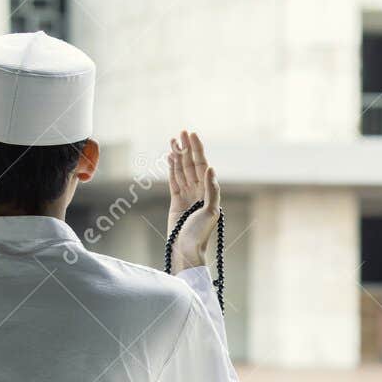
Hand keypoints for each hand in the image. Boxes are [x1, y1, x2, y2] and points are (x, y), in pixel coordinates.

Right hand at [166, 130, 219, 272]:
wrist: (186, 249)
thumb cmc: (200, 233)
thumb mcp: (210, 211)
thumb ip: (212, 190)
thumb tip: (210, 168)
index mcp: (208, 191)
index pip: (202, 164)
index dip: (197, 149)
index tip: (191, 135)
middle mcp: (198, 190)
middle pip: (191, 164)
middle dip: (187, 148)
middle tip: (182, 132)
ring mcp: (187, 194)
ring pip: (181, 170)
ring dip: (178, 155)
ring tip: (173, 140)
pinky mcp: (176, 200)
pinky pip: (174, 180)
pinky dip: (171, 168)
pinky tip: (170, 157)